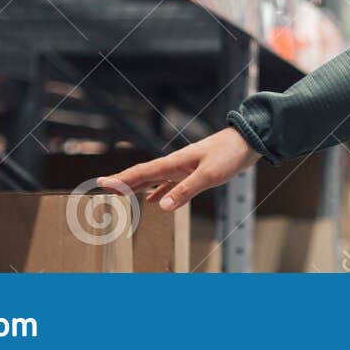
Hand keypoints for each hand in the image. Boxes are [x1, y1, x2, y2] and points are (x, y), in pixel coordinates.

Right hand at [99, 128, 260, 211]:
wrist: (248, 142)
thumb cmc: (230, 155)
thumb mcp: (209, 176)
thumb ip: (185, 191)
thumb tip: (162, 207)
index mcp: (174, 163)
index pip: (141, 172)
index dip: (121, 179)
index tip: (101, 183)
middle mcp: (175, 164)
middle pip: (143, 174)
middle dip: (123, 182)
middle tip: (102, 190)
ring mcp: (183, 167)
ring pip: (154, 179)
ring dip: (138, 186)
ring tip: (122, 195)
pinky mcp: (193, 172)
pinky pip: (170, 184)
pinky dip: (159, 192)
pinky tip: (156, 201)